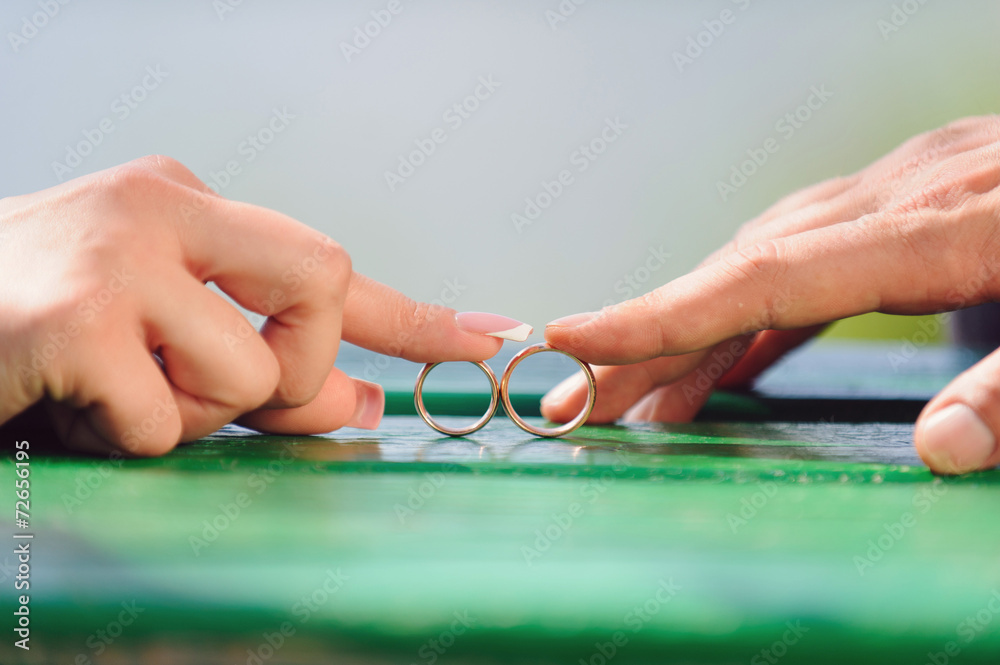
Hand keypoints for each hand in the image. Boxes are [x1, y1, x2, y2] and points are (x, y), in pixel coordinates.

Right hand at [0, 156, 509, 455]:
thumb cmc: (40, 324)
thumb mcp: (164, 338)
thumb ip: (265, 367)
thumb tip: (362, 405)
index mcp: (189, 204)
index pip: (329, 263)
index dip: (415, 314)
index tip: (487, 338)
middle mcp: (163, 207)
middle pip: (322, 288)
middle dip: (297, 370)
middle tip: (230, 393)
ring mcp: (119, 253)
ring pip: (245, 374)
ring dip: (190, 414)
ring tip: (115, 393)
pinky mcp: (76, 318)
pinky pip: (164, 424)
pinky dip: (128, 440)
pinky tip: (71, 408)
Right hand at [541, 115, 999, 474]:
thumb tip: (933, 452)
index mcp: (944, 224)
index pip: (763, 277)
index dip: (661, 315)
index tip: (572, 338)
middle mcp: (905, 192)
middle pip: (742, 266)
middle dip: (652, 335)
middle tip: (577, 400)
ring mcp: (909, 186)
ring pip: (765, 254)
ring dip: (697, 323)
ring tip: (639, 392)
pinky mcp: (922, 196)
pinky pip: (812, 254)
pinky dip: (757, 303)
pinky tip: (728, 345)